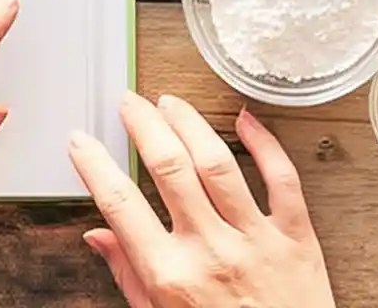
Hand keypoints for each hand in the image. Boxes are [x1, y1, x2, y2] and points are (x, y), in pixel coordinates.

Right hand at [69, 92, 335, 307]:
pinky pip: (282, 180)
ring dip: (190, 123)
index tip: (80, 141)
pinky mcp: (297, 238)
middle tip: (129, 102)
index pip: (119, 203)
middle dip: (143, 125)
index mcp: (171, 276)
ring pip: (218, 163)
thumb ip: (129, 276)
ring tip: (170, 101)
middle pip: (169, 168)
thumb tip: (97, 237)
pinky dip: (265, 143)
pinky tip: (245, 119)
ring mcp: (256, 241)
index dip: (93, 164)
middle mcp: (211, 251)